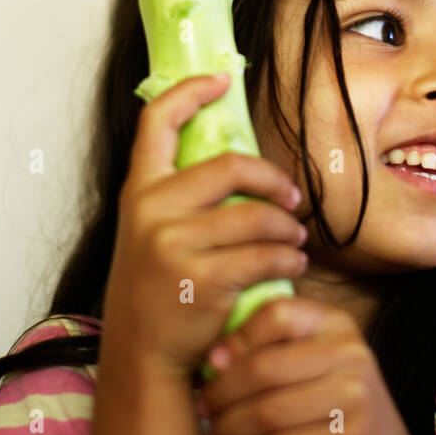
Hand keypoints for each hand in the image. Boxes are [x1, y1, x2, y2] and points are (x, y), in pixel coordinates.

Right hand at [100, 73, 307, 379]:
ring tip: (295, 240)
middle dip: (274, 180)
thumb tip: (236, 160)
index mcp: (139, 190)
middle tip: (293, 199)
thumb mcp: (150, 232)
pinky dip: (289, 258)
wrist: (143, 355)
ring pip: (257, 214)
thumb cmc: (156, 290)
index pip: (157, 121)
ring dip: (288, 228)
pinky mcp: (202, 278)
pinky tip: (293, 265)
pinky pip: (266, 254)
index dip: (190, 91)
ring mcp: (174, 243)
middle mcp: (151, 209)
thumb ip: (179, 196)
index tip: (221, 79)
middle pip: (231, 166)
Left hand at [199, 297, 420, 434]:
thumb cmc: (334, 403)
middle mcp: (351, 354)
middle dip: (223, 392)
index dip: (237, 337)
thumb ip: (276, 349)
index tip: (212, 363)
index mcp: (337, 325)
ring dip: (231, 428)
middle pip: (265, 367)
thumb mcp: (316, 362)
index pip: (278, 314)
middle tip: (205, 409)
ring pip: (269, 412)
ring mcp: (355, 398)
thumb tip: (214, 358)